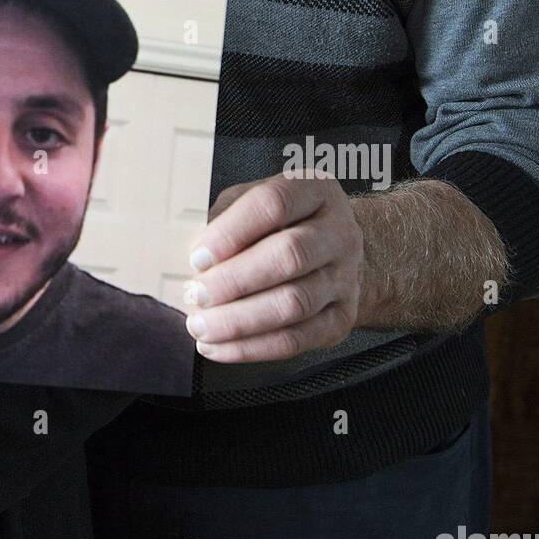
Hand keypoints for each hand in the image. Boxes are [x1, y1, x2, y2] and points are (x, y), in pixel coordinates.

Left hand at [184, 169, 362, 362]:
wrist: (331, 252)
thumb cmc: (278, 222)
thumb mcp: (251, 200)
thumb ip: (225, 218)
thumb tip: (193, 254)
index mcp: (315, 190)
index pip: (274, 204)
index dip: (231, 232)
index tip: (197, 256)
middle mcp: (339, 233)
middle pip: (289, 256)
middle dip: (234, 280)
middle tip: (195, 295)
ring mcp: (345, 277)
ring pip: (294, 303)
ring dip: (240, 321)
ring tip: (201, 325)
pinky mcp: (340, 319)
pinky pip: (297, 340)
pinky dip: (253, 348)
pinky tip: (220, 346)